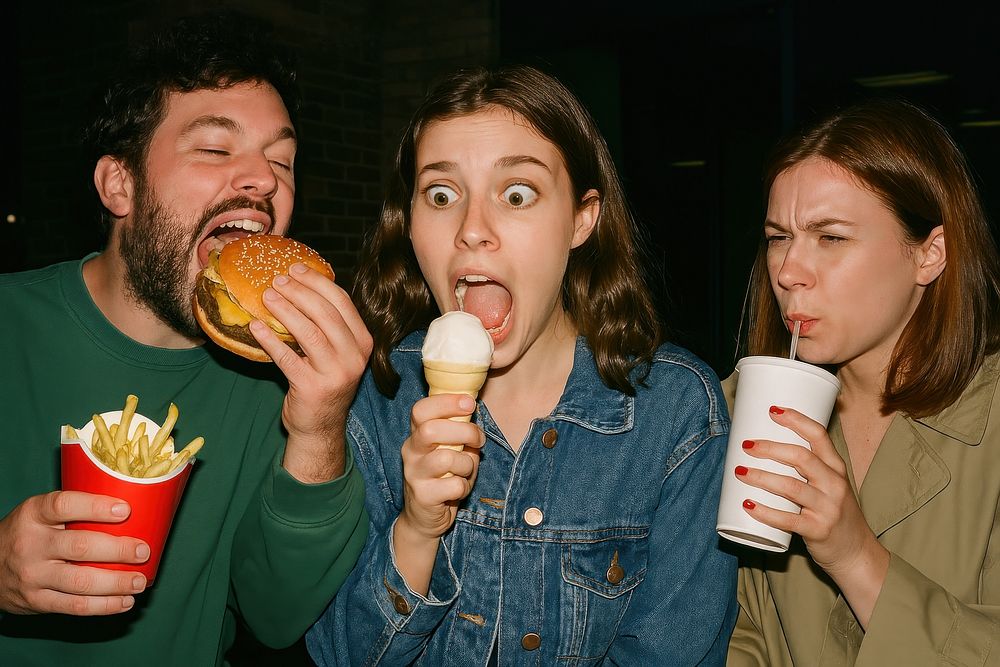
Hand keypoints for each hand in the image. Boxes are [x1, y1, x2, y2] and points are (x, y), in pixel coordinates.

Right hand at [0, 491, 149, 614]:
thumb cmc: (29, 533)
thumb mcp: (40, 513)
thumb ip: (74, 510)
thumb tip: (132, 507)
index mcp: (33, 515)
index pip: (64, 505)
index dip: (96, 507)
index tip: (125, 509)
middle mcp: (31, 544)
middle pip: (80, 546)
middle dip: (118, 550)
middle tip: (143, 551)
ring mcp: (32, 575)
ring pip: (81, 582)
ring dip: (116, 583)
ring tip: (139, 581)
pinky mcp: (37, 601)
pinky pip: (75, 606)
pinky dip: (104, 606)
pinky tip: (125, 601)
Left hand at [249, 263, 372, 482]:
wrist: (321, 425)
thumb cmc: (325, 381)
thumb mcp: (337, 351)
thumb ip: (328, 324)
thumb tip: (301, 284)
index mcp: (363, 342)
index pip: (342, 302)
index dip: (317, 282)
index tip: (296, 268)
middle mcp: (354, 356)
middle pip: (326, 314)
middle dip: (299, 292)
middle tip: (277, 281)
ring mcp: (335, 373)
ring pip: (308, 332)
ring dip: (284, 310)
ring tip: (266, 296)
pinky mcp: (312, 388)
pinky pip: (286, 357)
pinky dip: (269, 339)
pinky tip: (255, 326)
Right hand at [393, 394, 483, 594]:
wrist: (424, 517)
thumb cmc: (443, 476)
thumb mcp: (450, 449)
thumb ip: (459, 432)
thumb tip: (474, 410)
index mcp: (417, 435)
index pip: (421, 410)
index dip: (446, 402)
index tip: (469, 403)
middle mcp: (411, 451)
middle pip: (430, 429)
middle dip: (464, 431)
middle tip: (479, 440)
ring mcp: (414, 474)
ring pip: (446, 459)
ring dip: (467, 464)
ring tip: (466, 470)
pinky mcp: (422, 496)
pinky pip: (453, 485)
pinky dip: (464, 486)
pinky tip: (459, 489)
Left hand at [737, 405, 888, 626]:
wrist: (855, 552)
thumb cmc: (833, 513)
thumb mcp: (829, 485)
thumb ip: (805, 469)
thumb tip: (761, 448)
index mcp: (836, 469)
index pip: (819, 436)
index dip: (796, 420)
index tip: (772, 410)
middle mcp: (835, 485)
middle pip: (801, 458)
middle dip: (770, 448)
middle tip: (747, 445)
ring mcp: (828, 508)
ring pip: (791, 487)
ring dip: (761, 476)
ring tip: (740, 471)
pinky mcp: (818, 531)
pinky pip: (787, 520)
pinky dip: (765, 512)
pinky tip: (748, 504)